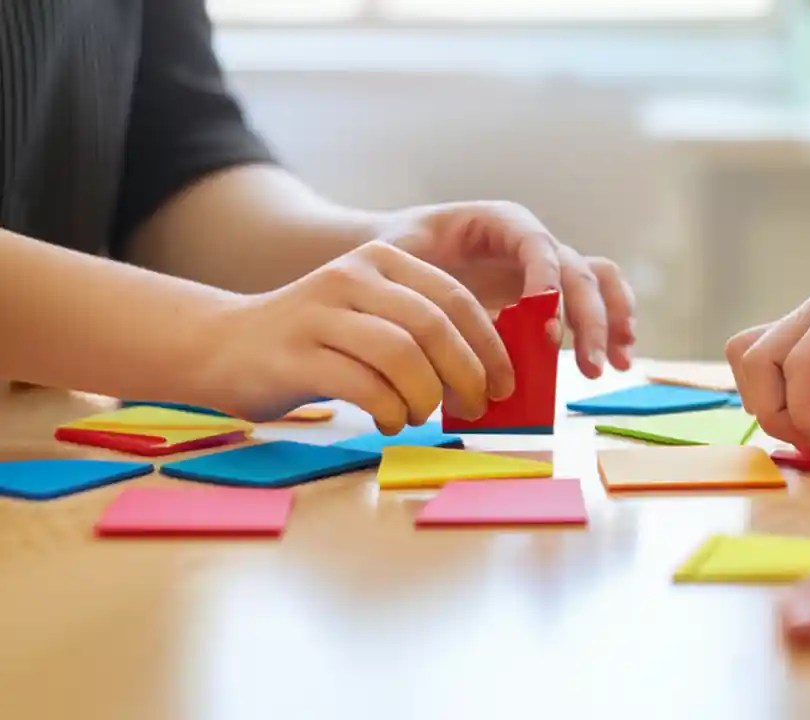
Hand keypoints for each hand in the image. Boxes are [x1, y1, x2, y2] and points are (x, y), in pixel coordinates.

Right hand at [202, 242, 512, 433]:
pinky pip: (364, 386)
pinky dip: (390, 412)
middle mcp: (353, 276)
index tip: (506, 385)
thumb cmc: (318, 342)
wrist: (223, 345)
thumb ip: (425, 333)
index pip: (455, 299)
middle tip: (477, 408)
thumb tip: (492, 375)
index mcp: (383, 260)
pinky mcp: (295, 354)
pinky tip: (391, 423)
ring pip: (402, 355)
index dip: (490, 346)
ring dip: (427, 397)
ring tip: (422, 415)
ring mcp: (320, 312)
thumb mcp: (374, 317)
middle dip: (468, 375)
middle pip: (435, 326)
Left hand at [378, 201, 635, 377]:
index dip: (549, 284)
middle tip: (588, 365)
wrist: (399, 253)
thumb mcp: (402, 258)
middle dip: (588, 319)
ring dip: (613, 320)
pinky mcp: (551, 292)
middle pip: (577, 270)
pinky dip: (612, 325)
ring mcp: (546, 266)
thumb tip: (451, 343)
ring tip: (616, 362)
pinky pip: (594, 300)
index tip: (548, 330)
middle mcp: (532, 241)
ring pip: (597, 281)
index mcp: (499, 222)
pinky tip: (620, 358)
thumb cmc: (399, 251)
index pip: (537, 245)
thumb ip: (426, 289)